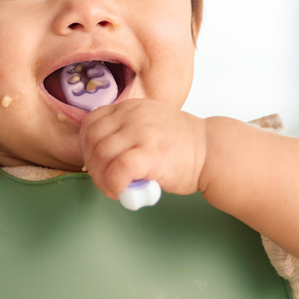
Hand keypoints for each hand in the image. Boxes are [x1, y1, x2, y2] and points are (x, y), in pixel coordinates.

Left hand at [79, 99, 206, 199]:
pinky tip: (121, 190)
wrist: (212, 150)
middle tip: (104, 181)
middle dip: (92, 165)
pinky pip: (118, 169)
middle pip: (92, 139)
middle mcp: (133, 115)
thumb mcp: (147, 126)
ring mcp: (142, 132)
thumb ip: (124, 134)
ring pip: (102, 154)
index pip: (91, 123)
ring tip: (114, 189)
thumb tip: (99, 159)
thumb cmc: (180, 145)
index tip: (96, 162)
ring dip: (101, 178)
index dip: (87, 146)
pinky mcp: (151, 153)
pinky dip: (113, 183)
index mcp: (130, 108)